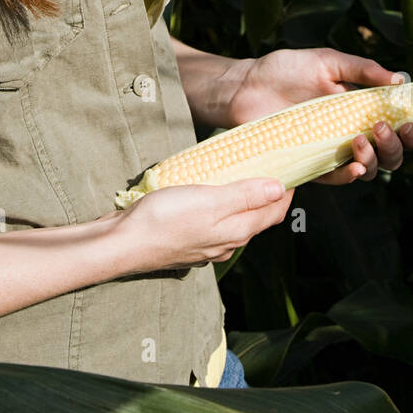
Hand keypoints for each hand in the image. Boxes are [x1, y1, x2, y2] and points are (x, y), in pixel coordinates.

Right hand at [115, 179, 293, 270]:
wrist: (122, 245)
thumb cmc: (164, 219)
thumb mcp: (209, 200)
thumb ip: (245, 196)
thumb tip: (280, 188)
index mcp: (237, 231)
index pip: (274, 212)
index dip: (286, 189)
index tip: (290, 166)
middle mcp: (226, 244)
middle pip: (257, 218)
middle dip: (267, 194)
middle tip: (269, 166)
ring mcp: (205, 247)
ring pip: (235, 222)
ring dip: (243, 201)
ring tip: (241, 175)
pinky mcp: (186, 243)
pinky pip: (213, 224)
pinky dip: (220, 208)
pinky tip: (208, 195)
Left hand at [222, 46, 412, 185]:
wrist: (245, 86)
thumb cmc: (284, 70)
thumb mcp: (327, 62)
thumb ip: (362, 70)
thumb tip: (400, 81)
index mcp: (360, 108)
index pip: (397, 126)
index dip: (411, 129)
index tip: (412, 122)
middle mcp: (351, 132)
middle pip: (390, 153)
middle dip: (396, 146)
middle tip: (384, 128)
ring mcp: (332, 150)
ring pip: (369, 169)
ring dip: (375, 159)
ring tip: (361, 140)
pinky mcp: (310, 163)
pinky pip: (336, 178)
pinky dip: (349, 176)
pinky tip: (353, 166)